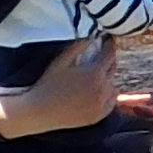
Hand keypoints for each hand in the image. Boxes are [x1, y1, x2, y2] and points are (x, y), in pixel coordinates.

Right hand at [0, 36, 116, 129]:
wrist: (39, 112)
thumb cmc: (47, 84)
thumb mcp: (61, 60)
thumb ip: (79, 46)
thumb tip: (93, 36)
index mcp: (95, 73)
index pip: (109, 54)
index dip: (109, 44)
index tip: (107, 39)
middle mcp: (103, 89)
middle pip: (113, 68)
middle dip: (107, 59)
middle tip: (100, 54)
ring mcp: (102, 104)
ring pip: (113, 85)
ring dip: (108, 77)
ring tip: (96, 73)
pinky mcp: (98, 116)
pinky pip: (110, 101)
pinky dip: (107, 94)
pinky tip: (96, 90)